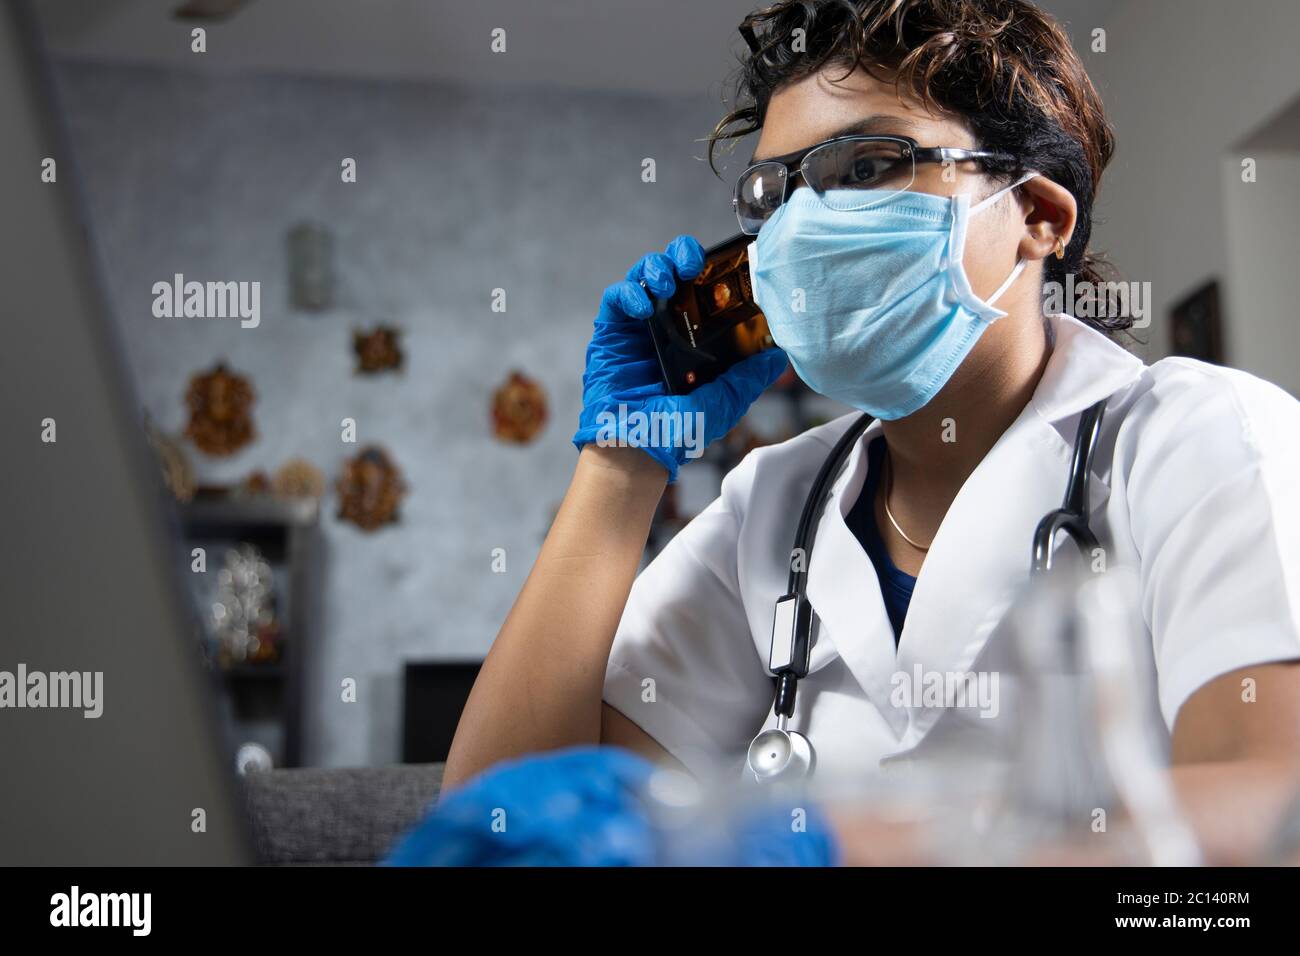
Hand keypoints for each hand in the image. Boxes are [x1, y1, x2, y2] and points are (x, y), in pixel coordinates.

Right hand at [572, 235, 787, 482]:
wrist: (640, 449)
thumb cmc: (678, 430)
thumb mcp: (724, 401)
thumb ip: (747, 377)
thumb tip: (777, 356)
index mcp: (694, 336)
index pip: (703, 288)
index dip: (712, 269)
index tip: (726, 264)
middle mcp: (666, 324)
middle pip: (673, 271)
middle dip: (682, 256)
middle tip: (693, 264)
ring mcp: (637, 326)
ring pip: (644, 276)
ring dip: (656, 268)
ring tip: (668, 282)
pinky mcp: (611, 332)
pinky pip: (616, 298)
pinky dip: (630, 293)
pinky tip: (645, 306)